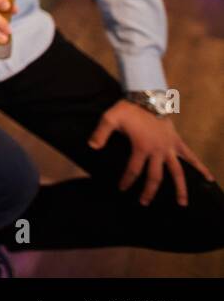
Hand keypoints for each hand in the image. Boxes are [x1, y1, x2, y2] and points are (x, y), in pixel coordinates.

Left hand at [89, 100, 215, 206]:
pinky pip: (190, 156)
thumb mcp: (110, 118)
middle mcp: (157, 150)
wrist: (147, 96)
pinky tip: (209, 179)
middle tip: (144, 203)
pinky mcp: (177, 142)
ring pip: (177, 172)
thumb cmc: (128, 108)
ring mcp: (169, 147)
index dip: (127, 180)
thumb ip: (100, 133)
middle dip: (149, 191)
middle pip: (155, 176)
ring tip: (182, 204)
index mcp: (141, 147)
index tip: (121, 189)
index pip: (133, 170)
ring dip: (180, 188)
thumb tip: (91, 147)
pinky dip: (200, 167)